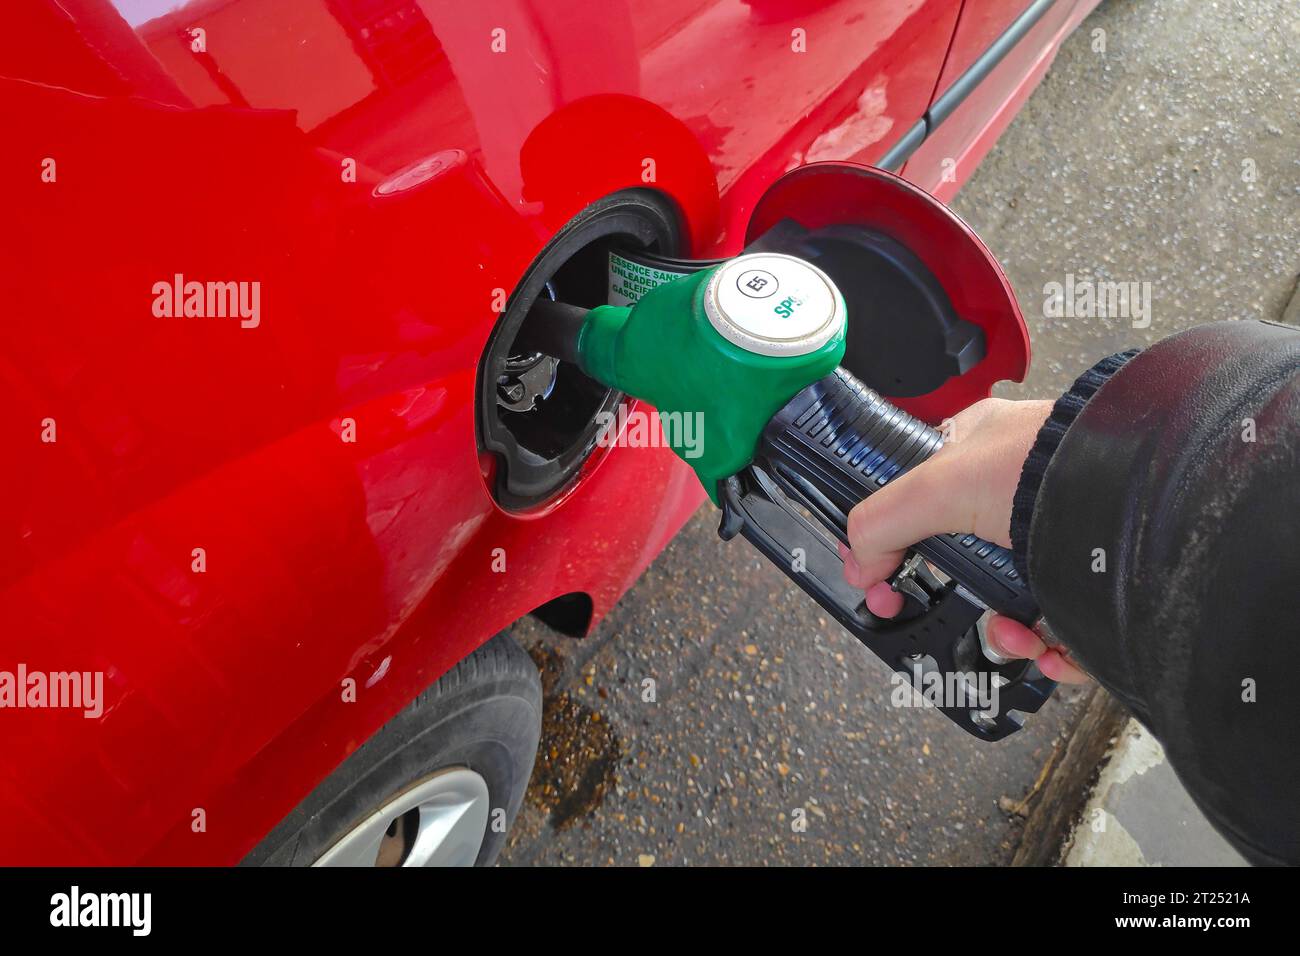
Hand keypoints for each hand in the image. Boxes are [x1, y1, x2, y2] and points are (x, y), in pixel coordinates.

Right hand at [838, 396, 1089, 683]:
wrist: (1133, 500)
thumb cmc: (1049, 464)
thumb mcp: (935, 485)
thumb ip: (880, 521)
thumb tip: (859, 566)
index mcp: (978, 451)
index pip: (917, 503)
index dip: (896, 549)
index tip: (885, 585)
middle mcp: (1020, 491)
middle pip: (967, 563)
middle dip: (963, 603)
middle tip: (965, 620)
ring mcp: (1059, 534)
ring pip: (1015, 601)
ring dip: (1009, 635)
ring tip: (1021, 638)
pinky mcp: (1093, 575)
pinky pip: (1063, 625)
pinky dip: (1054, 649)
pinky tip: (1054, 650)